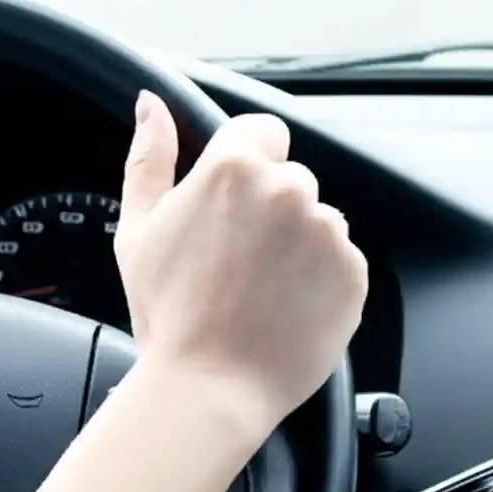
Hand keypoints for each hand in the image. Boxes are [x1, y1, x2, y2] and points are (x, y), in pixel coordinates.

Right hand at [115, 91, 368, 435]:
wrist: (209, 388)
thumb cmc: (168, 312)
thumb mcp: (138, 228)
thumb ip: (149, 156)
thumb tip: (151, 103)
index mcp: (234, 166)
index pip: (261, 131)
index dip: (244, 164)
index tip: (229, 204)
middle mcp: (289, 188)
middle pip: (289, 177)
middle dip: (269, 208)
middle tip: (235, 258)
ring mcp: (326, 230)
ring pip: (317, 218)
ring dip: (297, 243)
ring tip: (259, 288)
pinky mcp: (354, 271)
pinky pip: (340, 259)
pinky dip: (319, 278)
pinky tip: (284, 305)